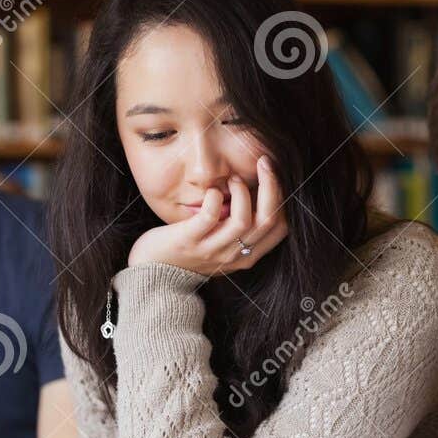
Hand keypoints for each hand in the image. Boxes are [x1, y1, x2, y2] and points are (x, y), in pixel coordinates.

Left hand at [127, 158, 287, 276]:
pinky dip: (214, 199)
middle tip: (264, 162)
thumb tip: (257, 190)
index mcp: (248, 255)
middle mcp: (235, 256)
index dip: (283, 198)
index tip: (273, 173)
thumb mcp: (223, 244)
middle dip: (271, 187)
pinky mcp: (189, 242)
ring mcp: (212, 250)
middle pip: (268, 221)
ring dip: (241, 193)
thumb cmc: (190, 252)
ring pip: (243, 221)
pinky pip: (210, 217)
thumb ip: (240, 227)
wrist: (154, 275)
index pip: (281, 228)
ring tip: (232, 179)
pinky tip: (212, 192)